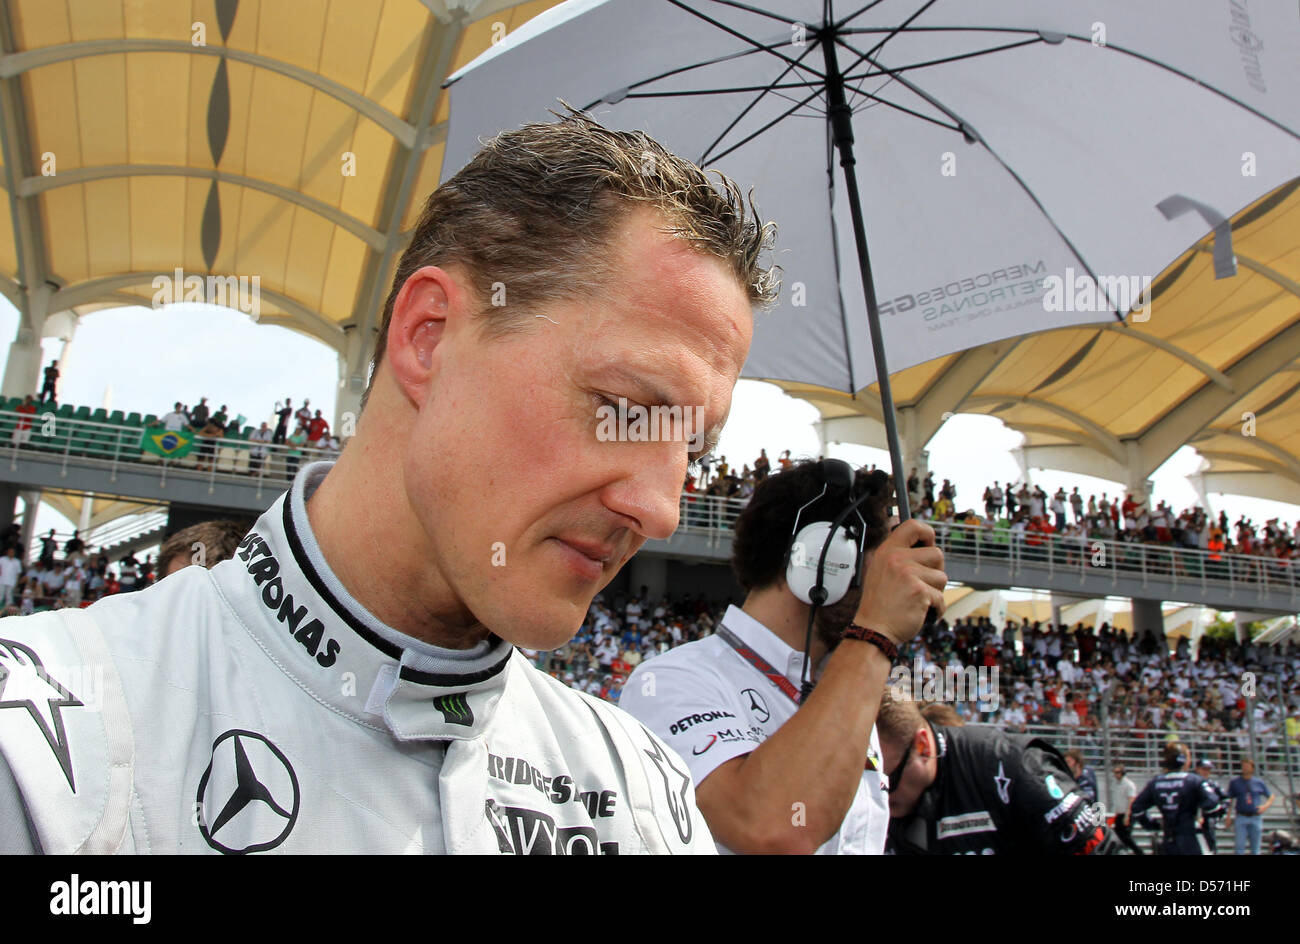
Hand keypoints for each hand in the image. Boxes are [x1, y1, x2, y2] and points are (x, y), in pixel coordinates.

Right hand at [852, 518, 945, 645]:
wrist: (873, 630)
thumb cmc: (878, 605)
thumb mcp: (879, 570)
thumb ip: (897, 556)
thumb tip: (923, 544)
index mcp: (887, 551)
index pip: (912, 526)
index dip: (927, 532)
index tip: (929, 542)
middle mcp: (897, 559)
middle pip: (936, 554)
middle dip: (935, 571)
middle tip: (923, 583)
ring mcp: (909, 575)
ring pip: (942, 577)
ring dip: (935, 591)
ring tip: (918, 599)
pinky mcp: (920, 591)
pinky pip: (941, 598)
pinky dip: (936, 609)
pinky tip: (922, 612)